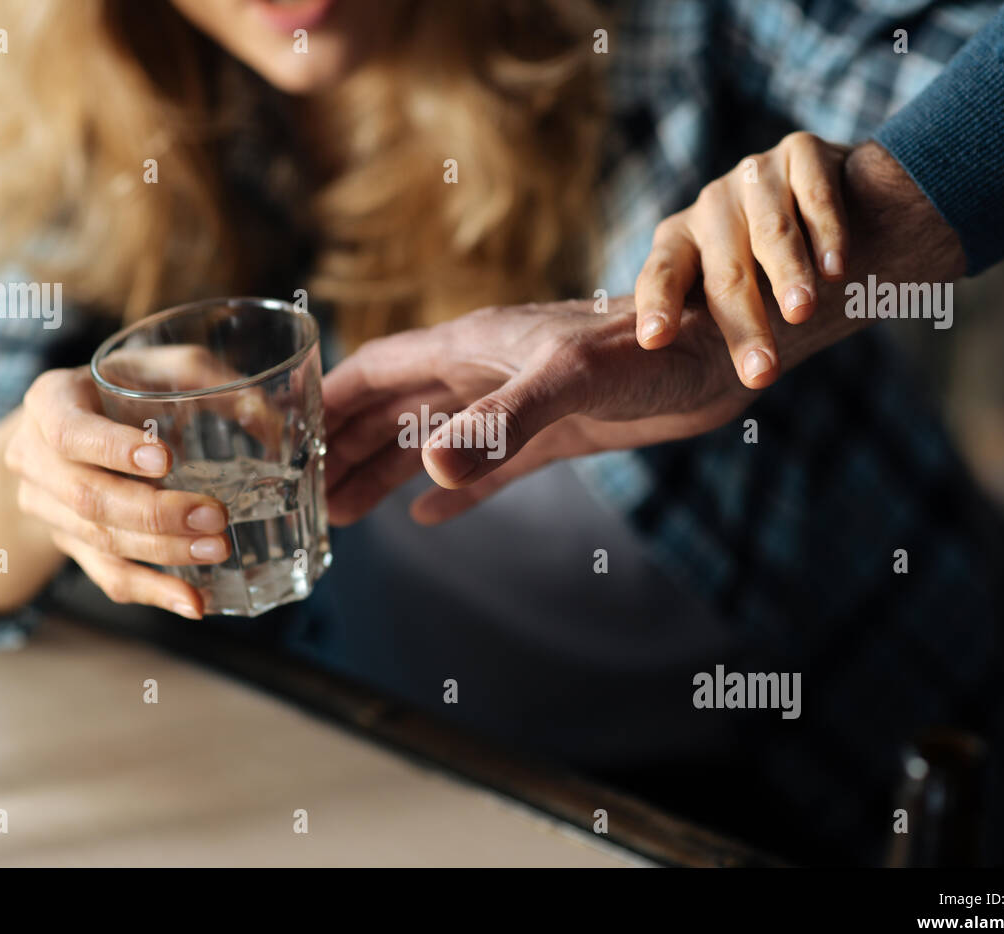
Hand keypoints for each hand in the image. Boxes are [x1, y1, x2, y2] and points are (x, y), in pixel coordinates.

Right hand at [3, 365, 231, 618]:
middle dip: (155, 513)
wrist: (64, 430)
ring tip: (217, 549)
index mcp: (49, 402)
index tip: (164, 458)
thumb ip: (202, 376)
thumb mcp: (153, 365)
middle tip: (215, 516)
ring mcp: (48, 509)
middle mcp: (35, 458)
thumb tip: (266, 414)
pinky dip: (153, 591)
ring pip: (100, 540)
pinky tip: (193, 601)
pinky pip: (107, 577)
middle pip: (87, 497)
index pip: (69, 432)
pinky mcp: (72, 546)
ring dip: (163, 552)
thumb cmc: (119, 389)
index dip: (112, 450)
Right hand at [323, 295, 753, 524]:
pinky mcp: (554, 435)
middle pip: (394, 411)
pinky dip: (453, 492)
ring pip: (432, 442)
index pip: (378, 370)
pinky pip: (486, 468)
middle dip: (346, 451)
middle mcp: (484, 372)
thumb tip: (430, 474)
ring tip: (344, 516)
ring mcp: (516, 405)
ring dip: (386, 474)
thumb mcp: (567, 382)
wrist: (720, 355)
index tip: (284, 432)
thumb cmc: (646, 351)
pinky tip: (429, 516)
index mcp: (471, 347)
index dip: (330, 399)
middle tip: (306, 500)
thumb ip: (499, 424)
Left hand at [635, 132, 849, 387]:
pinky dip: (827, 234)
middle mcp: (709, 207)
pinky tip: (835, 270)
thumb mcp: (731, 295)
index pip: (661, 278)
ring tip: (800, 312)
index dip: (658, 308)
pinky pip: (815, 197)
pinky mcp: (800, 152)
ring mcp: (752, 176)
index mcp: (678, 244)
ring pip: (771, 233)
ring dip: (787, 274)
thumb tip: (661, 406)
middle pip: (725, 274)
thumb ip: (712, 328)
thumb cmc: (771, 270)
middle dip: (744, 326)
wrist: (843, 204)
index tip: (654, 341)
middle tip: (761, 372)